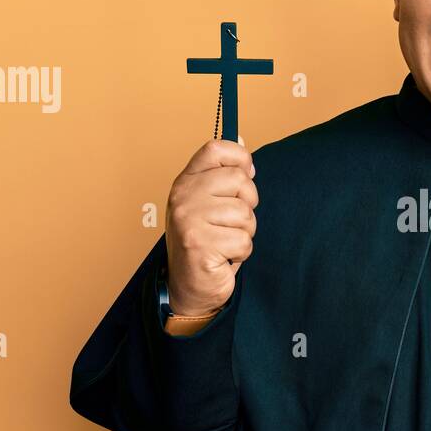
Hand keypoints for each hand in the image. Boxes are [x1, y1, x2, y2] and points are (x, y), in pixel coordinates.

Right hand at [164, 136, 257, 314]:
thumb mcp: (209, 203)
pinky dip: (240, 253)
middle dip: (247, 205)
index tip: (246, 177)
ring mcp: (189, 220)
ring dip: (244, 233)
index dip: (240, 159)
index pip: (216, 150)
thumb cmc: (205, 243)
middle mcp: (183, 197)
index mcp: (185, 182)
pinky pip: (244, 241)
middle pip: (240, 180)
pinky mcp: (200, 245)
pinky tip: (222, 258)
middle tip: (230, 223)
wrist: (188, 287)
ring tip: (224, 242)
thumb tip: (242, 143)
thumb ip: (222, 176)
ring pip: (246, 215)